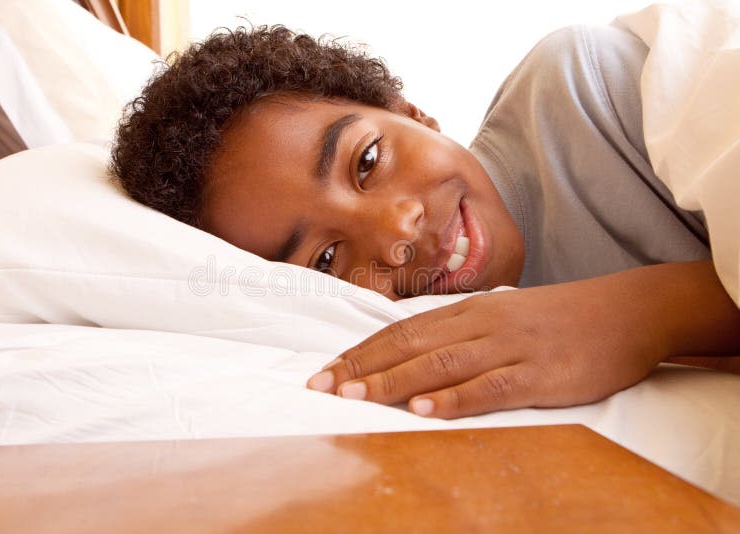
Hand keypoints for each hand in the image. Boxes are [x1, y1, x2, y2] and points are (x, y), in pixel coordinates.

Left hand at [307, 261, 739, 418]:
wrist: (624, 312)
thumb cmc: (556, 319)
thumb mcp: (501, 316)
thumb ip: (459, 332)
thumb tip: (411, 353)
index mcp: (469, 311)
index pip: (401, 331)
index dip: (360, 352)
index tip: (325, 372)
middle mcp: (481, 324)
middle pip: (410, 345)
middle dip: (362, 367)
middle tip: (322, 386)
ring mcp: (509, 348)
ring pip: (440, 364)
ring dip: (393, 381)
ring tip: (355, 396)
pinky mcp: (538, 374)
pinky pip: (489, 386)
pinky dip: (454, 398)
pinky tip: (424, 408)